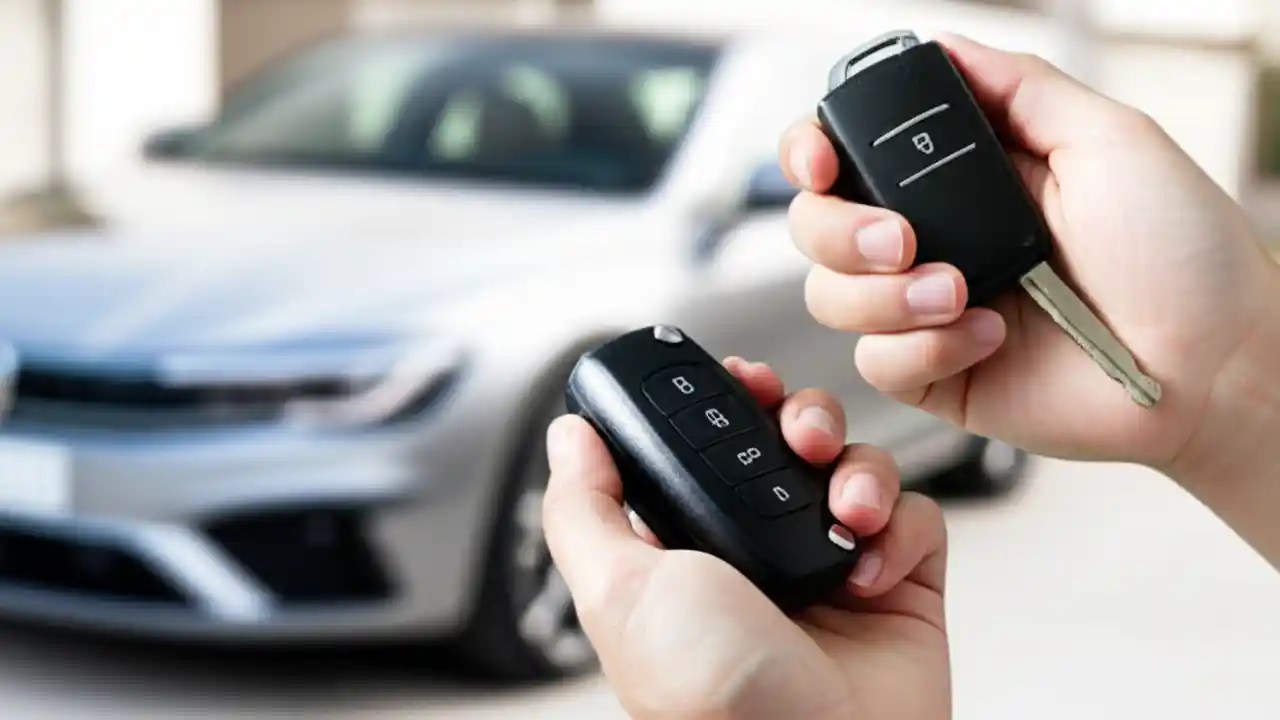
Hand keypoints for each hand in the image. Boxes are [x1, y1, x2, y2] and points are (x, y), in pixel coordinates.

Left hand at [543, 359, 948, 719]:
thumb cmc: (710, 701)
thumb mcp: (619, 591)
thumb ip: (585, 508)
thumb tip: (570, 439)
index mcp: (691, 551)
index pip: (707, 449)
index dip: (723, 404)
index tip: (737, 379)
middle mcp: (760, 555)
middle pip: (787, 442)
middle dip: (799, 418)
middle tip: (798, 431)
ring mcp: (831, 568)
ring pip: (854, 467)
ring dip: (855, 468)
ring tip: (843, 506)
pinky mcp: (899, 588)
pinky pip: (914, 518)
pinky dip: (899, 527)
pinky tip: (870, 565)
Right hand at [782, 34, 1279, 548]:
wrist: (1212, 364)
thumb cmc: (1182, 253)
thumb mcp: (1107, 137)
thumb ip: (1017, 87)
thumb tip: (942, 46)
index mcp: (965, 177)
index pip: (851, 154)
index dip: (812, 152)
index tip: (820, 162)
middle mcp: (937, 239)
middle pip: (817, 225)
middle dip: (841, 231)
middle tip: (905, 241)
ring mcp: (930, 309)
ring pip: (831, 296)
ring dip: (884, 295)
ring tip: (962, 293)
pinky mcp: (936, 374)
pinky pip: (877, 361)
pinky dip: (925, 348)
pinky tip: (989, 337)